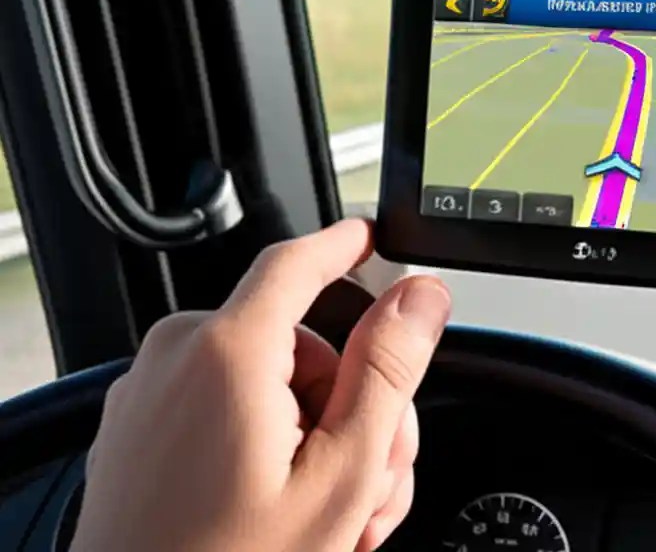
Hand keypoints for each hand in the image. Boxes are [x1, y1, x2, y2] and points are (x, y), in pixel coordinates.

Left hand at [72, 220, 450, 551]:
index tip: (377, 239)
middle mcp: (176, 360)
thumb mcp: (341, 474)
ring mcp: (150, 397)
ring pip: (268, 385)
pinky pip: (223, 410)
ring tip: (336, 515)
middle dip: (355, 406)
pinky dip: (269, 448)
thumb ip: (387, 372)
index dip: (348, 246)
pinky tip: (291, 510)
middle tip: (377, 476)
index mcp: (225, 353)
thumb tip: (419, 297)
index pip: (298, 262)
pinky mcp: (139, 432)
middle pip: (301, 346)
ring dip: (320, 439)